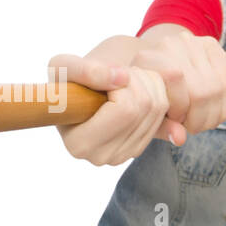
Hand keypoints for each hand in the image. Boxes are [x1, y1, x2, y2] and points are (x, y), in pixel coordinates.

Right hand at [46, 53, 181, 165]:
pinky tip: (132, 89)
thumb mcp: (62, 68)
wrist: (76, 94)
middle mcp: (102, 157)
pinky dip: (155, 92)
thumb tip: (122, 78)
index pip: (125, 109)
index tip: (107, 73)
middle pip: (144, 107)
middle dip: (137, 78)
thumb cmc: (65, 82)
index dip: (123, 83)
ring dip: (147, 82)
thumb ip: (85, 71)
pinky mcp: (138, 148)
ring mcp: (123, 155)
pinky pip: (163, 114)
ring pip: (158, 108)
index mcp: (80, 144)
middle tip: (119, 72)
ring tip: (124, 79)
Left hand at [129, 32, 225, 137]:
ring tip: (201, 123)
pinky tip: (212, 114)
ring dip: (212, 114)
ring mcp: (190, 42)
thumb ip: (163, 129)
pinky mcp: (210, 44)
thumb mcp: (153, 118)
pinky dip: (224, 106)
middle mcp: (168, 44)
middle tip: (191, 126)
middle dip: (199, 116)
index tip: (174, 119)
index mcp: (145, 59)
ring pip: (217, 87)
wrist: (166, 77)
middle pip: (200, 88)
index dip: (179, 107)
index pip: (173, 78)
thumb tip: (180, 139)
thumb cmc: (154, 102)